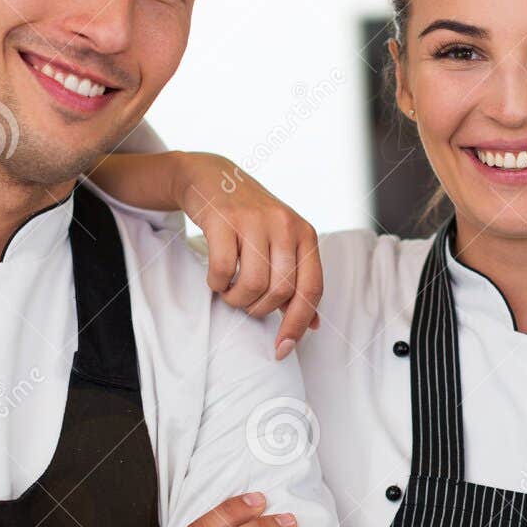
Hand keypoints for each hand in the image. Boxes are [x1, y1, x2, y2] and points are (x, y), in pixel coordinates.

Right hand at [87, 151, 322, 358]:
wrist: (212, 177)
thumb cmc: (251, 220)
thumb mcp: (282, 244)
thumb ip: (297, 282)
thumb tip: (314, 325)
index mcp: (306, 235)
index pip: (311, 290)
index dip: (297, 324)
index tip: (281, 349)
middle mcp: (286, 225)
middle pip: (281, 291)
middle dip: (259, 309)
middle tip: (245, 303)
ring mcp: (255, 220)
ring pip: (254, 283)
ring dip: (237, 299)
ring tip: (229, 290)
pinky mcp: (224, 219)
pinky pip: (224, 269)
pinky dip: (218, 283)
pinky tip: (216, 278)